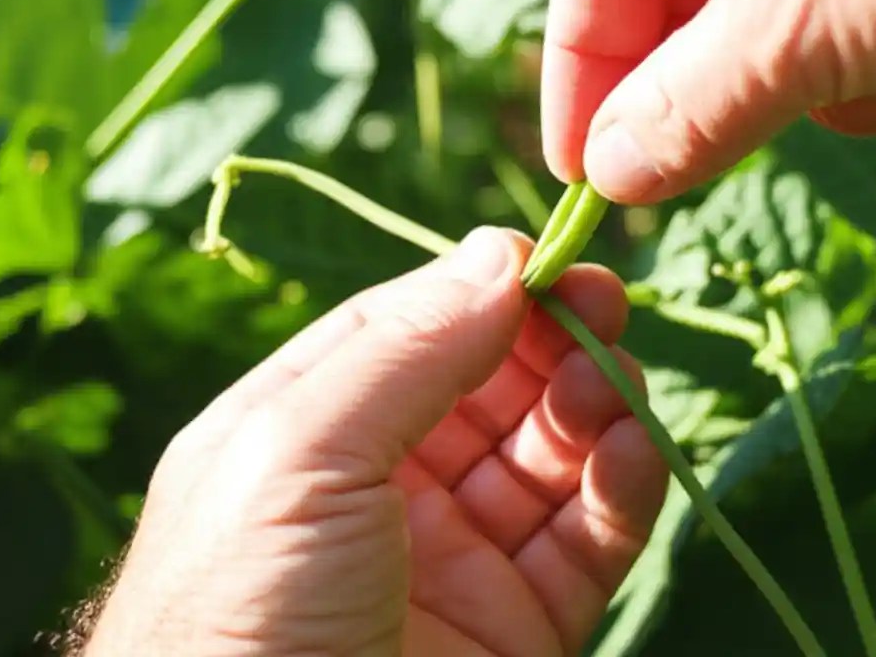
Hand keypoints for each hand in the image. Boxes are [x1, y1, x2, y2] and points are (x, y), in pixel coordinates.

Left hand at [79, 228, 666, 656]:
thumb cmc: (241, 609)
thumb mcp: (298, 452)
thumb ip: (404, 351)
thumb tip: (494, 255)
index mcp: (307, 434)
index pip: (408, 334)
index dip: (480, 291)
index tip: (547, 258)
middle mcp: (382, 489)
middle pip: (488, 388)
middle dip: (548, 340)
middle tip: (603, 303)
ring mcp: (454, 560)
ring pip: (547, 458)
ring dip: (590, 406)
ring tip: (610, 382)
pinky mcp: (517, 626)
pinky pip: (586, 541)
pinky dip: (622, 487)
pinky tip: (635, 447)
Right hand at [542, 0, 875, 203]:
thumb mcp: (804, 25)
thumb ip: (691, 103)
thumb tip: (612, 173)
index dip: (580, 68)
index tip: (581, 172)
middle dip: (686, 91)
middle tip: (681, 174)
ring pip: (752, 24)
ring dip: (775, 90)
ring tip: (839, 102)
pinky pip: (828, 29)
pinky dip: (843, 76)